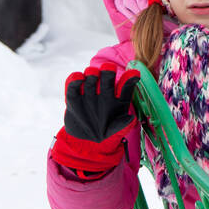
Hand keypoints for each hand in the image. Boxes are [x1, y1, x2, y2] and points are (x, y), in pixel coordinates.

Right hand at [49, 62, 139, 177]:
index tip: (135, 74)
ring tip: (92, 75)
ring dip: (92, 74)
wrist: (85, 140)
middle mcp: (105, 92)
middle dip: (108, 71)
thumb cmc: (107, 133)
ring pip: (91, 77)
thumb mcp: (117, 132)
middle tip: (108, 68)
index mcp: (119, 99)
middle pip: (107, 77)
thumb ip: (123, 125)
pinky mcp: (74, 96)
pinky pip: (73, 84)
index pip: (126, 86)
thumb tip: (131, 119)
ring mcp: (89, 92)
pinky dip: (75, 79)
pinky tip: (78, 78)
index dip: (130, 79)